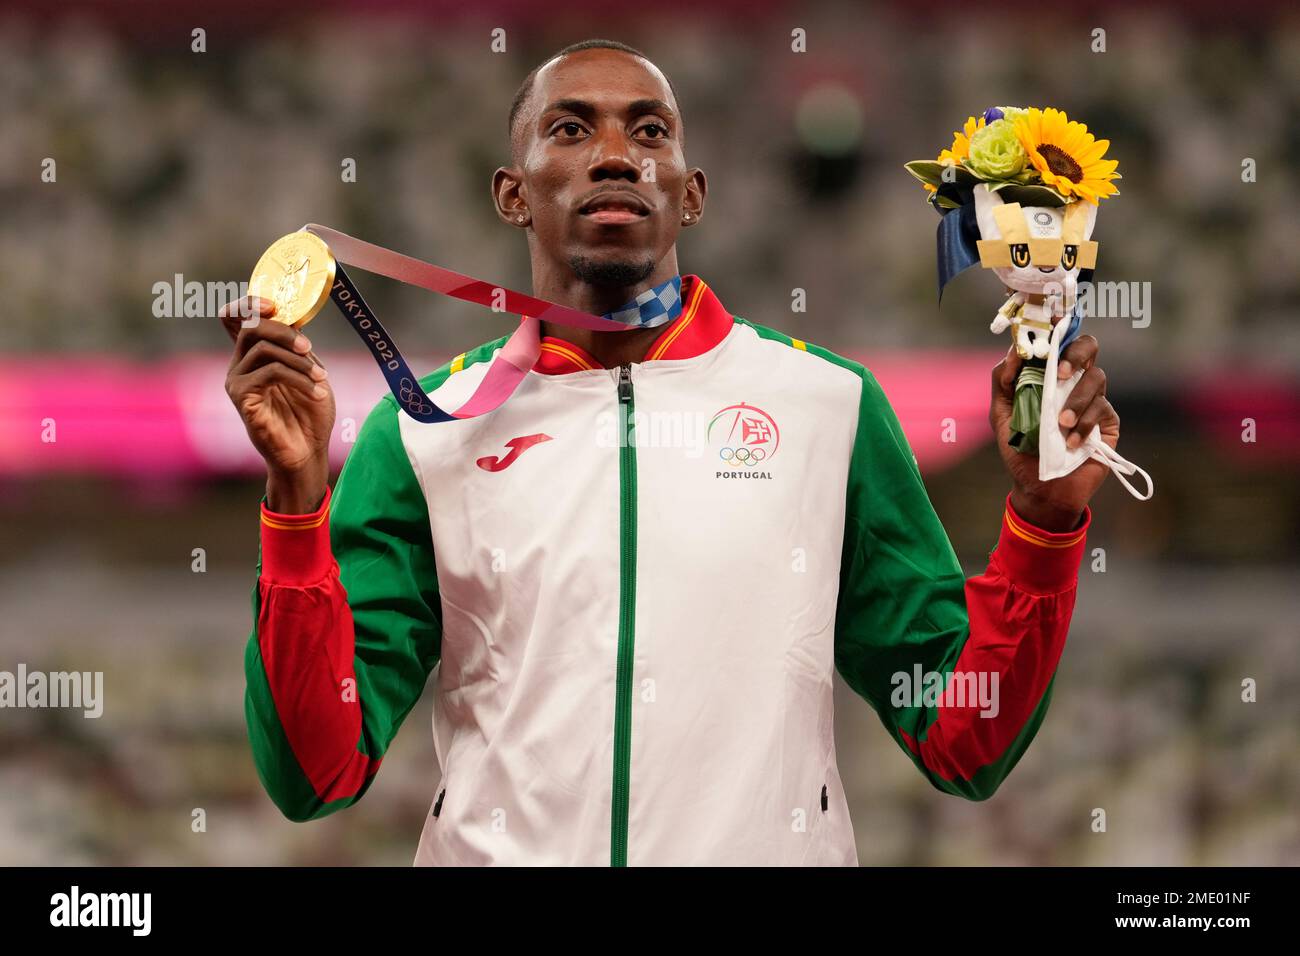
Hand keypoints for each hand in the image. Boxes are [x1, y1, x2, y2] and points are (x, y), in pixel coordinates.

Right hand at [220, 296, 333, 512]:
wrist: (307, 451)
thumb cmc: (309, 414)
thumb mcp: (309, 371)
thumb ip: (297, 347)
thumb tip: (293, 317)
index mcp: (254, 355)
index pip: (236, 318)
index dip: (248, 303)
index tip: (273, 304)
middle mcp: (239, 364)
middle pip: (251, 327)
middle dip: (284, 331)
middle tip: (309, 347)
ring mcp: (236, 380)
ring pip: (264, 349)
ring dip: (299, 361)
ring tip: (322, 379)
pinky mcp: (240, 396)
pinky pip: (270, 372)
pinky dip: (299, 378)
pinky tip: (317, 391)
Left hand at [989, 334, 1120, 531]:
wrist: (1040, 488)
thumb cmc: (1021, 449)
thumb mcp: (1001, 414)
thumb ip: (1002, 381)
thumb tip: (1014, 351)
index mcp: (1048, 374)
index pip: (1059, 341)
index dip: (1059, 326)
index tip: (1053, 321)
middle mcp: (1074, 381)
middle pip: (1088, 348)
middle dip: (1076, 354)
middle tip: (1059, 373)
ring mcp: (1093, 400)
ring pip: (1096, 379)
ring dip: (1076, 400)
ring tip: (1060, 424)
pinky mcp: (1107, 422)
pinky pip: (1103, 410)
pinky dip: (1084, 425)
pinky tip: (1070, 442)